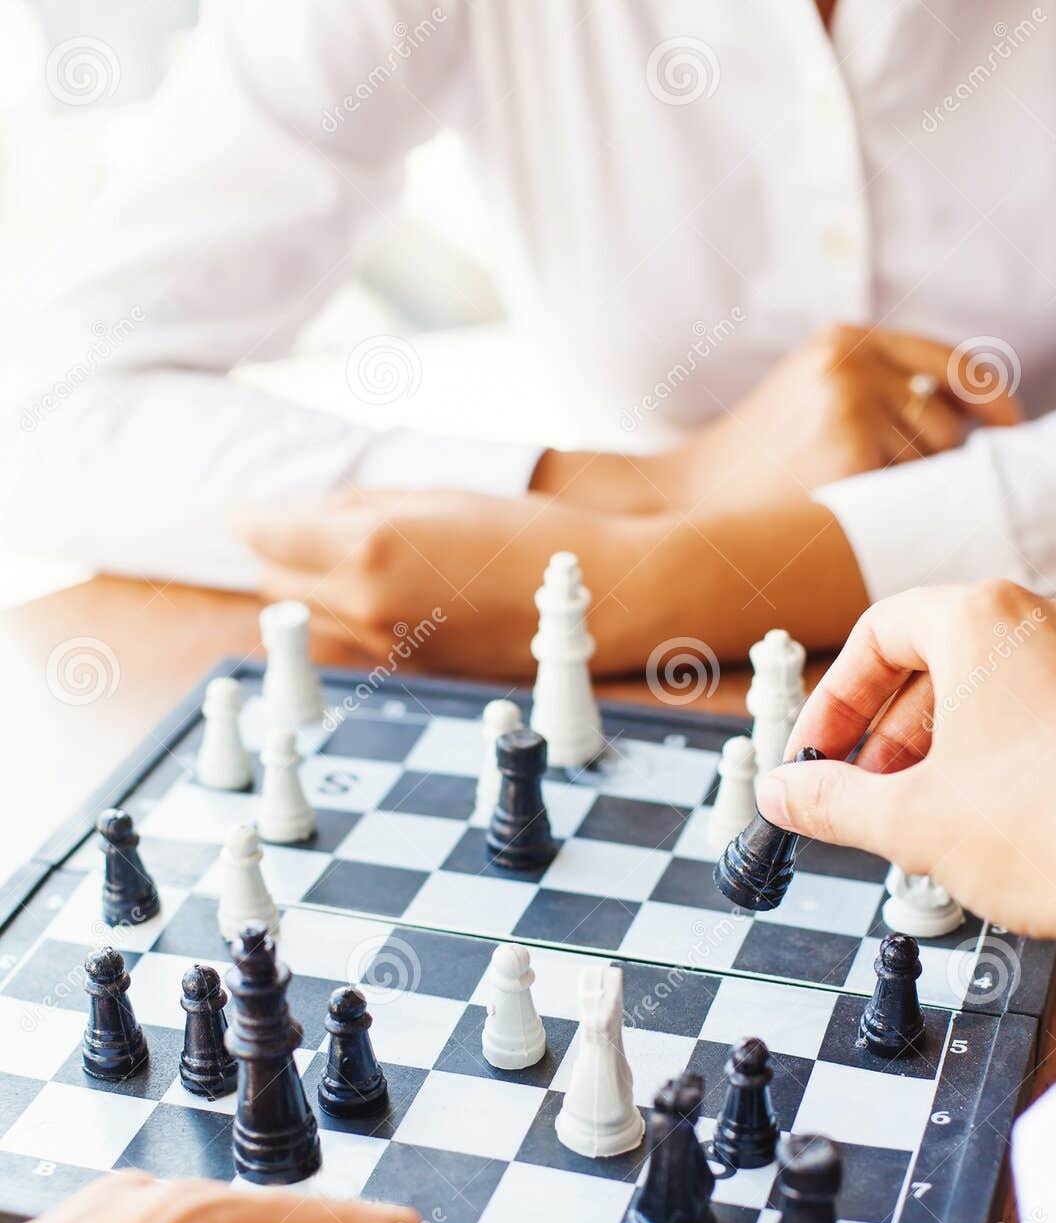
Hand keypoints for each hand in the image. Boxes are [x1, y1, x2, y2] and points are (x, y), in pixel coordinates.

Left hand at [239, 485, 669, 675]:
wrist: (595, 600)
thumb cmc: (525, 533)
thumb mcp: (441, 496)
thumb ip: (366, 504)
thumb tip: (312, 511)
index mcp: (371, 547)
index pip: (272, 537)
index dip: (248, 523)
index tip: (235, 514)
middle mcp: (368, 603)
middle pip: (278, 585)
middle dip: (274, 557)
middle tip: (284, 530)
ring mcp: (388, 645)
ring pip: (314, 617)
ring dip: (310, 589)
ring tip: (334, 559)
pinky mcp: (411, 669)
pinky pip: (354, 638)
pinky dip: (349, 613)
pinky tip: (381, 590)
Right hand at [663, 324, 1022, 507]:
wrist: (687, 496)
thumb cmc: (753, 459)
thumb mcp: (809, 390)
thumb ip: (877, 383)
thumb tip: (969, 415)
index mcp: (843, 338)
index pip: (948, 358)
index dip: (988, 398)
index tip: (1007, 429)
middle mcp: (851, 362)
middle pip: (946, 415)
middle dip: (937, 458)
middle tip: (895, 490)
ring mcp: (852, 406)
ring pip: (932, 454)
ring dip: (909, 485)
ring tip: (849, 497)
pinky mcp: (851, 456)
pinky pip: (907, 487)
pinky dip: (890, 506)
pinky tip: (844, 509)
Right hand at [755, 581, 1055, 938]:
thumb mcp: (912, 821)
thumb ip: (832, 802)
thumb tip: (787, 795)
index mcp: (981, 623)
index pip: (877, 634)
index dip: (832, 702)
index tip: (814, 756)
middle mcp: (1040, 627)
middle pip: (932, 662)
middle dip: (882, 735)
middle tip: (854, 796)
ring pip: (984, 695)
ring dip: (933, 753)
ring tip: (911, 818)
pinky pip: (1029, 720)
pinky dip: (988, 761)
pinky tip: (976, 823)